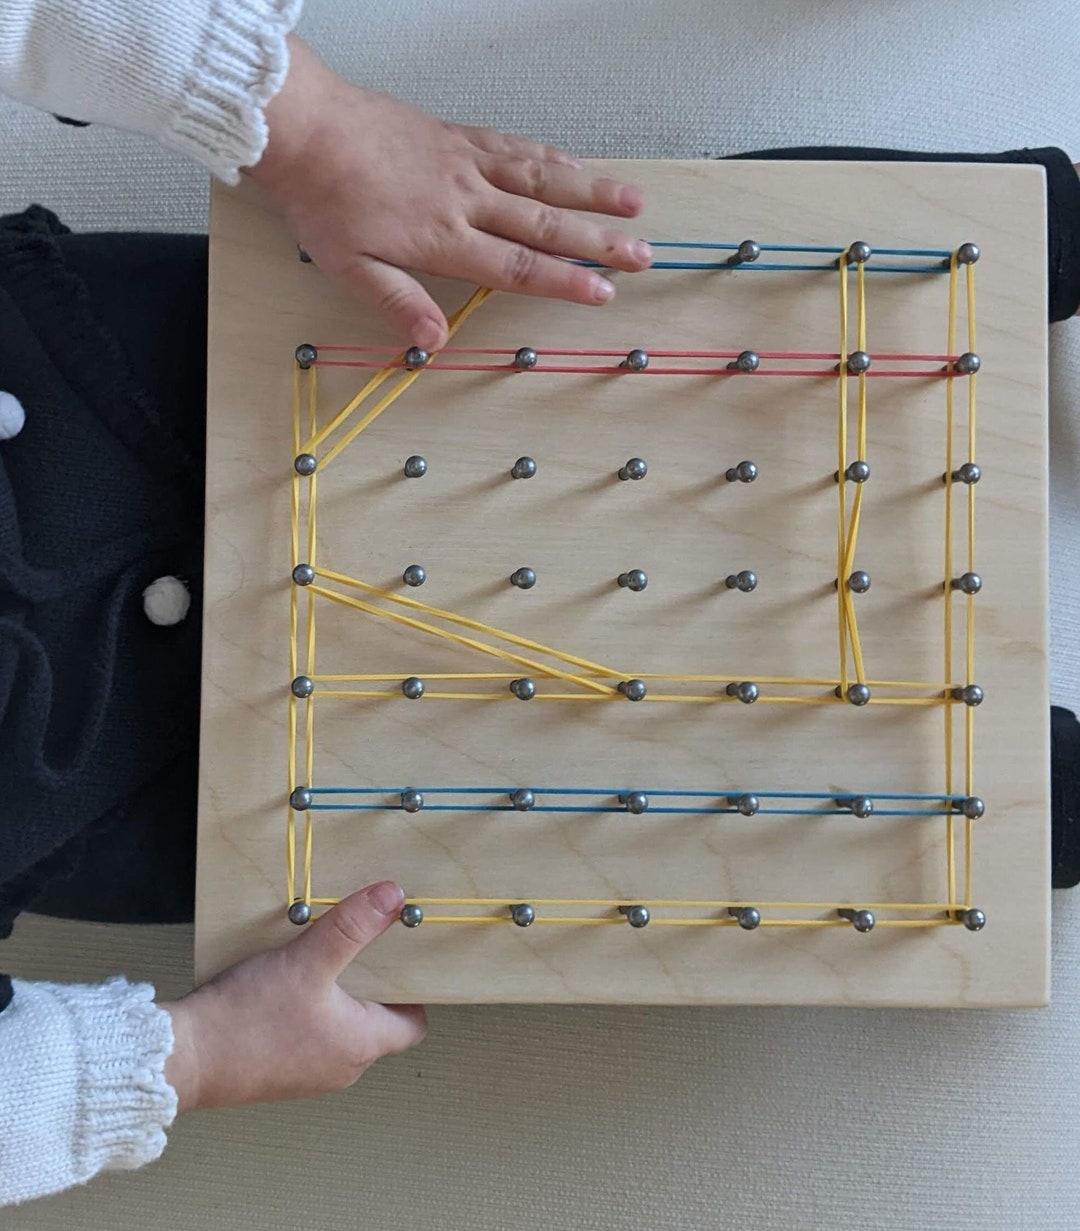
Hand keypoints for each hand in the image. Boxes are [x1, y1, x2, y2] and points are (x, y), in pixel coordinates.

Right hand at [162, 882, 423, 1110]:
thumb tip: (392, 897)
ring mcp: (309, 1074)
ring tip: (320, 960)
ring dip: (336, 996)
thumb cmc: (249, 1018)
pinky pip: (309, 1036)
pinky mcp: (279, 1071)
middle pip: (378, 1024)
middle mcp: (342, 1067)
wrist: (184, 1059)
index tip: (404, 959)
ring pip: (341, 1029)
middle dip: (373, 986)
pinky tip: (285, 984)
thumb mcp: (308, 961)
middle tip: (361, 947)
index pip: (413, 1025)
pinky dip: (308, 1011)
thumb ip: (352, 928)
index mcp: (361, 1045)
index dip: (414, 992)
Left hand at [248, 37, 651, 348]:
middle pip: (545, 223)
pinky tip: (573, 164)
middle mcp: (466, 199)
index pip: (518, 265)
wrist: (305, 127)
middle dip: (598, 241)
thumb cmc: (323, 200)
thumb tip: (435, 343)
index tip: (603, 292)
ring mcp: (465, 163)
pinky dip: (549, 156)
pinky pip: (514, 146)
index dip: (564, 281)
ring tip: (633, 203)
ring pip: (541, 179)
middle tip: (641, 254)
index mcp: (444, 238)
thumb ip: (398, 303)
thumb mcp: (349, 267)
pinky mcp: (456, 136)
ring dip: (591, 192)